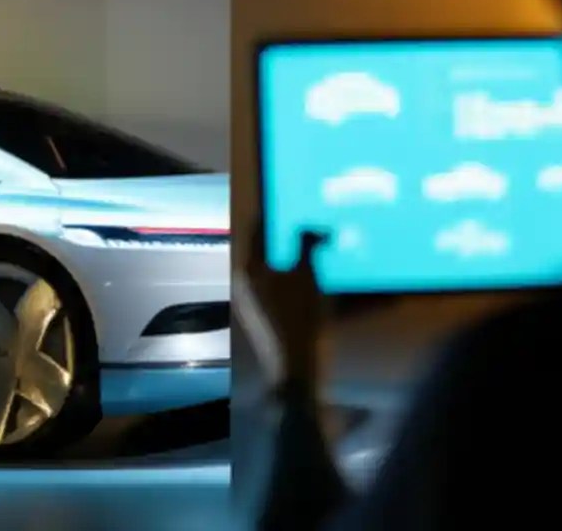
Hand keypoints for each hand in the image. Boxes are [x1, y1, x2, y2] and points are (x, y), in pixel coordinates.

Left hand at [246, 221, 330, 386]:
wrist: (294, 363)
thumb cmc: (298, 314)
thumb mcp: (307, 274)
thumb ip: (308, 244)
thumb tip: (315, 228)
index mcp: (250, 267)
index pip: (257, 229)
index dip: (272, 212)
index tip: (288, 198)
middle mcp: (246, 281)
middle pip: (265, 248)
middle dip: (286, 234)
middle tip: (306, 218)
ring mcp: (254, 300)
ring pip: (273, 267)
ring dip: (292, 255)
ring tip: (314, 243)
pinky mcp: (266, 314)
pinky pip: (279, 284)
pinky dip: (293, 274)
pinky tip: (313, 273)